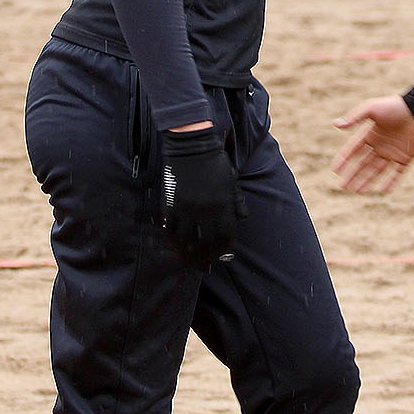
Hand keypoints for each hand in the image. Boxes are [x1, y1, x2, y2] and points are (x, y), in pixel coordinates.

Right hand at [158, 127, 237, 263]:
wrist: (191, 145)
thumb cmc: (214, 161)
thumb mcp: (231, 180)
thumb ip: (236, 200)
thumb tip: (243, 217)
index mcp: (223, 205)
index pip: (226, 236)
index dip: (224, 250)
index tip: (222, 258)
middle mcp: (205, 210)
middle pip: (205, 243)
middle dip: (205, 258)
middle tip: (204, 267)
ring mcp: (186, 208)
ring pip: (186, 241)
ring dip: (187, 254)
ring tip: (188, 262)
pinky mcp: (171, 204)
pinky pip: (170, 229)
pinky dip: (172, 240)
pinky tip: (174, 246)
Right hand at [331, 95, 413, 193]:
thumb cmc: (394, 107)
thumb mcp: (371, 108)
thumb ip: (354, 117)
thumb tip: (335, 124)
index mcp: (371, 134)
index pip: (354, 149)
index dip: (344, 159)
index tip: (334, 170)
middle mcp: (380, 145)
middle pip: (363, 163)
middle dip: (353, 174)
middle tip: (343, 186)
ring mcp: (393, 152)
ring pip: (377, 170)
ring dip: (367, 181)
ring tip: (356, 191)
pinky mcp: (406, 158)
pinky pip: (397, 173)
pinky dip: (391, 182)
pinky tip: (382, 191)